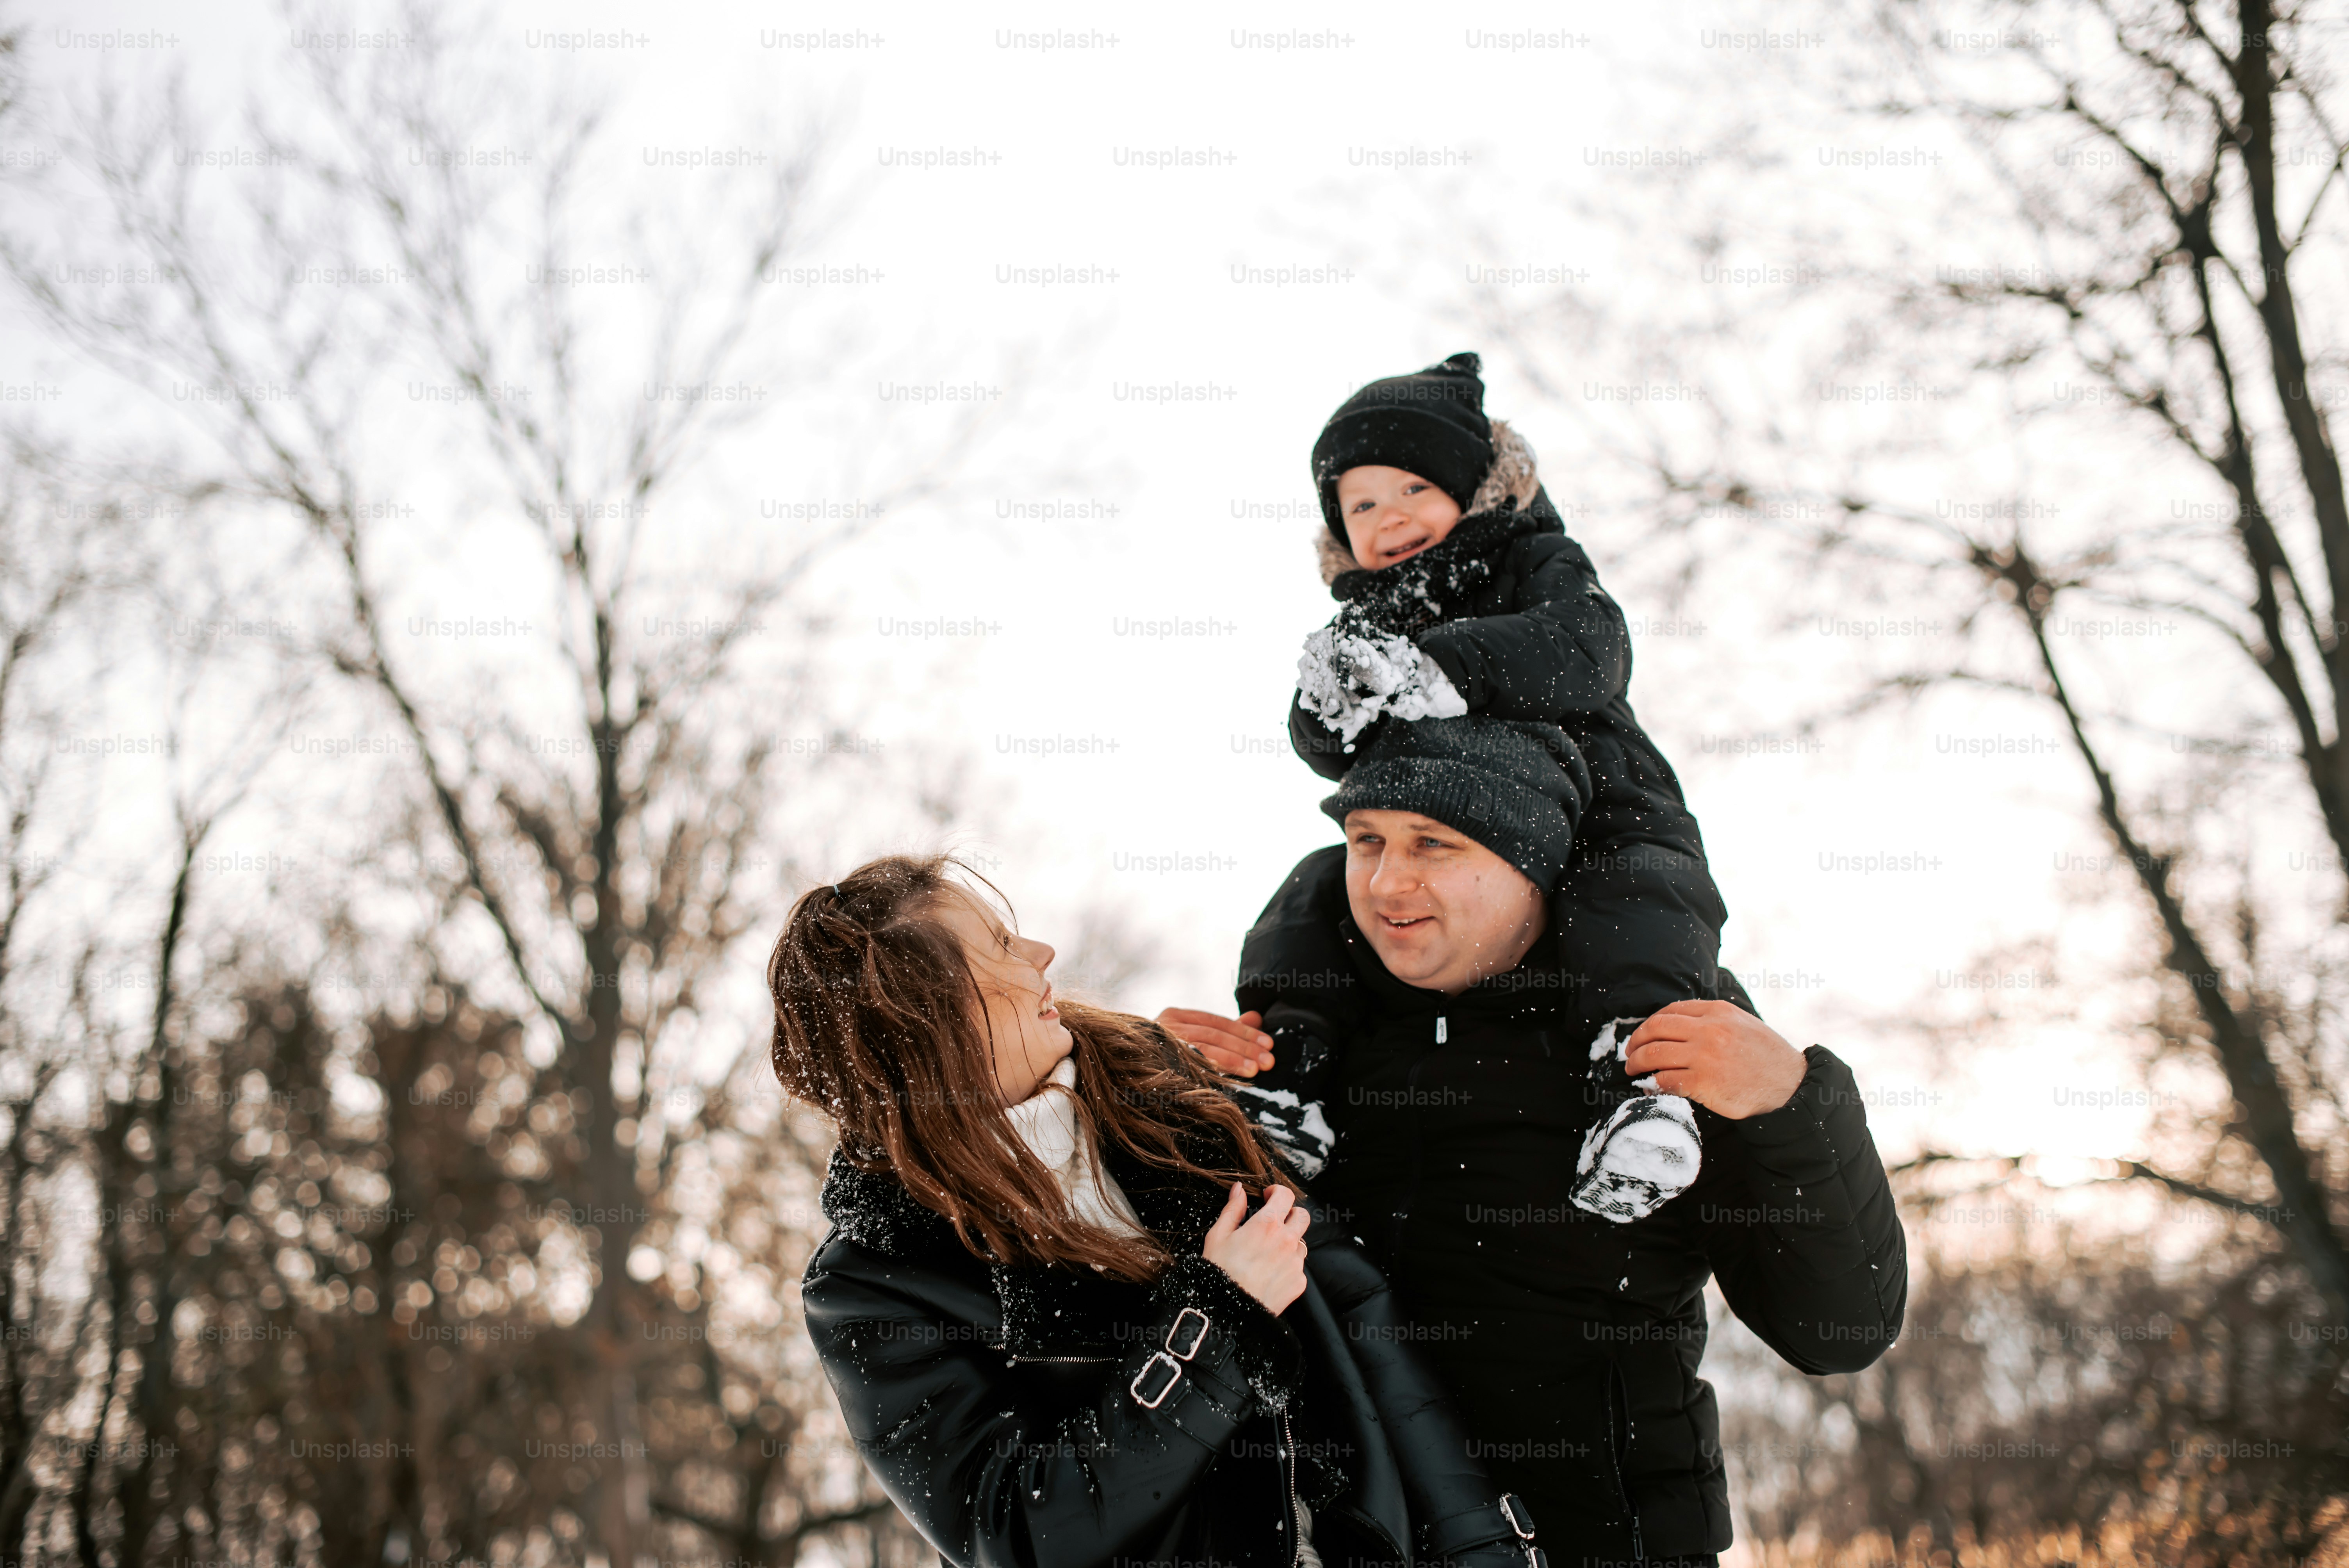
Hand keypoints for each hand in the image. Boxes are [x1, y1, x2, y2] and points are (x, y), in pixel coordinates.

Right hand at [1158, 1007, 1274, 1076]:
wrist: (1126, 1077)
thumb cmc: (1168, 1055)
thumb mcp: (1199, 1036)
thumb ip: (1228, 1028)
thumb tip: (1257, 1016)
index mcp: (1176, 1016)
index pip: (1217, 1021)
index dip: (1245, 1031)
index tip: (1268, 1043)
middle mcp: (1167, 1025)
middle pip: (1214, 1033)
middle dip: (1245, 1046)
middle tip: (1269, 1060)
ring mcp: (1161, 1043)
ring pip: (1204, 1047)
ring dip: (1233, 1058)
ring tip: (1255, 1069)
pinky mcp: (1158, 1060)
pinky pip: (1190, 1064)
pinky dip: (1211, 1069)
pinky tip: (1230, 1078)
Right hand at [1202, 1182, 1309, 1313]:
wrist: (1229, 1311)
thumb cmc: (1220, 1273)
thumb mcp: (1218, 1236)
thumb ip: (1233, 1209)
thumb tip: (1239, 1190)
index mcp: (1267, 1225)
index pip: (1285, 1196)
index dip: (1277, 1191)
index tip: (1269, 1196)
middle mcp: (1286, 1241)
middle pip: (1302, 1216)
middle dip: (1290, 1213)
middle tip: (1276, 1220)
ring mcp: (1295, 1262)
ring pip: (1301, 1243)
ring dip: (1289, 1242)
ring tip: (1268, 1252)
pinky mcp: (1299, 1282)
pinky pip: (1298, 1268)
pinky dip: (1287, 1266)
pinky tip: (1270, 1273)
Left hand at [1623, 1000, 1806, 1119]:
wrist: (1791, 1086)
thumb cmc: (1767, 1058)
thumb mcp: (1743, 1024)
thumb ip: (1713, 1020)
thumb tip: (1679, 1025)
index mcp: (1718, 1012)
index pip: (1670, 1011)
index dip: (1650, 1024)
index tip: (1644, 1034)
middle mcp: (1709, 1030)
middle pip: (1656, 1029)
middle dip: (1636, 1041)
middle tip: (1630, 1053)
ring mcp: (1705, 1056)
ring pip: (1655, 1054)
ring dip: (1637, 1063)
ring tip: (1633, 1070)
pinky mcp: (1703, 1083)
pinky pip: (1666, 1080)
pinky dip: (1653, 1083)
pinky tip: (1652, 1085)